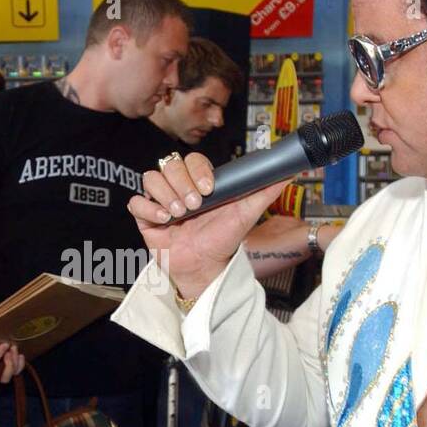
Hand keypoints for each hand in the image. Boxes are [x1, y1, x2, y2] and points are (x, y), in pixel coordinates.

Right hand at [127, 152, 290, 298]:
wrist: (206, 268)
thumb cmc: (224, 240)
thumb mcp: (247, 213)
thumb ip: (265, 190)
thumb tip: (290, 170)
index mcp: (199, 181)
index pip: (191, 159)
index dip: (197, 169)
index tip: (208, 188)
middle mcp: (178, 187)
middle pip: (169, 165)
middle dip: (181, 183)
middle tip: (194, 205)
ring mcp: (160, 201)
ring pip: (151, 178)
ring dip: (165, 195)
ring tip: (179, 215)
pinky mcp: (146, 217)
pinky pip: (136, 203)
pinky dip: (148, 209)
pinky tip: (164, 221)